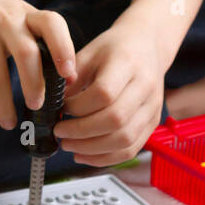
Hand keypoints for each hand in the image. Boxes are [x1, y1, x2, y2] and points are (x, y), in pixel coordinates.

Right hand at [0, 0, 76, 130]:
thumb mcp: (22, 16)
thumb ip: (42, 41)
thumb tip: (68, 81)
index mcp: (27, 14)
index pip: (53, 25)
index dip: (64, 48)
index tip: (69, 74)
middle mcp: (6, 18)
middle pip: (26, 54)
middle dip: (33, 85)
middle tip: (35, 106)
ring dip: (2, 102)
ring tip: (8, 121)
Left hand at [53, 13, 169, 166]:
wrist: (148, 46)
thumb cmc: (116, 48)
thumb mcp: (90, 52)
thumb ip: (72, 76)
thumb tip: (52, 101)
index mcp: (127, 64)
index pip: (104, 93)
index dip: (79, 106)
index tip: (62, 108)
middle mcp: (145, 87)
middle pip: (115, 120)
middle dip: (82, 132)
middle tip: (60, 132)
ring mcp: (152, 107)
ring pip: (124, 140)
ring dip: (92, 149)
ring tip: (69, 145)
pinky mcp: (152, 123)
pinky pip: (130, 149)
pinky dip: (106, 157)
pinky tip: (85, 154)